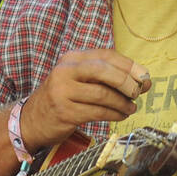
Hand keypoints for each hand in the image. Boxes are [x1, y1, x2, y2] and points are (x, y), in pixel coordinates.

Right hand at [19, 50, 152, 149]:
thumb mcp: (79, 79)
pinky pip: (97, 112)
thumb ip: (107, 76)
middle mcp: (66, 71)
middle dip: (127, 82)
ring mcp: (63, 91)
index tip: (144, 77)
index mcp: (73, 58)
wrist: (31, 120)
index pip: (106, 55)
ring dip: (122, 103)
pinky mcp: (65, 112)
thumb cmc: (64, 97)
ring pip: (102, 94)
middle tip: (138, 93)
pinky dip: (114, 114)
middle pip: (104, 71)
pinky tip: (120, 115)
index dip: (129, 65)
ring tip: (131, 108)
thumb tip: (143, 80)